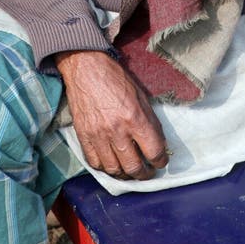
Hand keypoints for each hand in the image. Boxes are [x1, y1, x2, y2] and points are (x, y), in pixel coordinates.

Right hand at [56, 50, 168, 179]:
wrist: (86, 68)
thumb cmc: (116, 78)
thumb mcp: (141, 95)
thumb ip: (150, 121)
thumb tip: (158, 143)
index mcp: (135, 118)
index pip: (154, 151)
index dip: (161, 161)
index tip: (161, 161)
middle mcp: (117, 130)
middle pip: (134, 167)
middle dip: (144, 174)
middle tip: (148, 172)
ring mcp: (98, 136)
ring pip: (114, 170)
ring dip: (125, 175)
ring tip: (130, 171)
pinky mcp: (83, 137)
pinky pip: (95, 163)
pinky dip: (105, 168)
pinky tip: (112, 164)